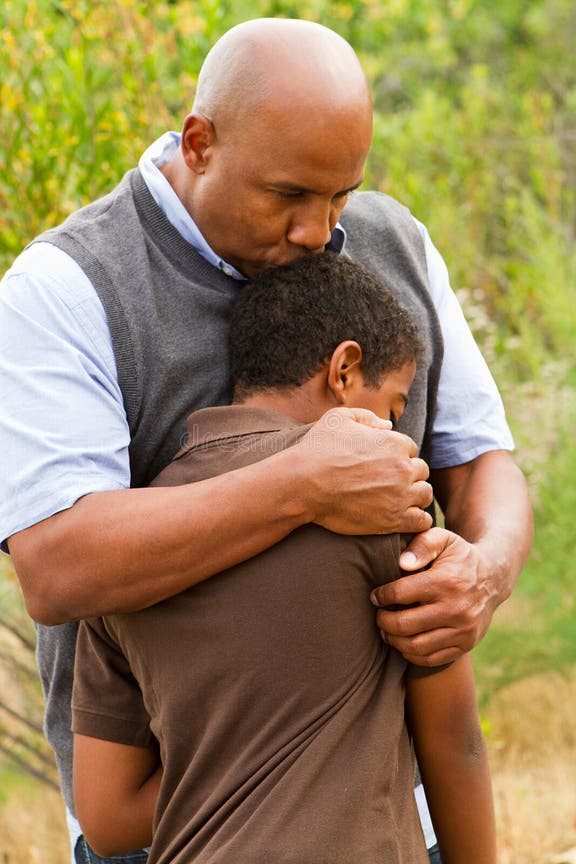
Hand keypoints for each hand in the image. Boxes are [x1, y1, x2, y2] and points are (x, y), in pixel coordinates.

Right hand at [300, 407, 432, 535]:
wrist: (302, 484)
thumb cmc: (317, 450)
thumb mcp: (338, 418)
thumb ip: (366, 417)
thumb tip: (389, 426)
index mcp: (394, 442)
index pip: (411, 449)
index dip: (398, 457)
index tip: (384, 466)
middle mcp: (402, 467)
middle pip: (421, 471)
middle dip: (409, 475)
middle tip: (390, 484)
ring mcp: (400, 494)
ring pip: (425, 494)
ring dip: (415, 496)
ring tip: (398, 501)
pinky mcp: (394, 520)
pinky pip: (421, 520)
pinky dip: (416, 520)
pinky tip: (403, 518)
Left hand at [371, 527, 497, 665]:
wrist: (493, 578)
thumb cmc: (458, 556)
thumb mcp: (443, 539)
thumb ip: (421, 545)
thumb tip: (402, 563)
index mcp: (445, 582)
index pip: (400, 594)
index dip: (381, 596)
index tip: (376, 596)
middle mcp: (456, 609)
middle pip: (404, 625)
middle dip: (383, 621)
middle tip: (378, 615)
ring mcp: (462, 630)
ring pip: (416, 646)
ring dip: (394, 640)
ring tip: (387, 630)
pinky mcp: (466, 645)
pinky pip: (431, 659)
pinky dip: (412, 654)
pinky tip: (404, 642)